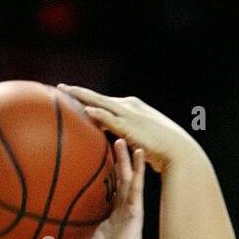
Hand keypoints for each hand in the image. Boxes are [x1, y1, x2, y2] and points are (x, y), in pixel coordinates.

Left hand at [56, 86, 195, 172]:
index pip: (104, 101)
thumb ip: (127, 138)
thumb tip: (118, 144)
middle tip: (59, 87)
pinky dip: (98, 114)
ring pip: (99, 102)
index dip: (86, 97)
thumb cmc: (163, 150)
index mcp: (130, 108)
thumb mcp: (142, 140)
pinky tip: (85, 112)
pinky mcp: (131, 127)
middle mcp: (128, 106)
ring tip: (64, 92)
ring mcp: (129, 115)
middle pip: (97, 97)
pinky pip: (110, 118)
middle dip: (78, 92)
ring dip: (81, 96)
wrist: (179, 151)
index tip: (70, 94)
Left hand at [59, 140, 144, 238]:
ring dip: (126, 159)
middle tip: (107, 141)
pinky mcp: (136, 210)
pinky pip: (137, 185)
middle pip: (116, 180)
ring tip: (122, 139)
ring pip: (127, 178)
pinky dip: (138, 169)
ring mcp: (128, 210)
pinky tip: (139, 152)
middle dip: (113, 161)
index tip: (93, 159)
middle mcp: (118, 212)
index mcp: (106, 220)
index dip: (100, 177)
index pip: (104, 193)